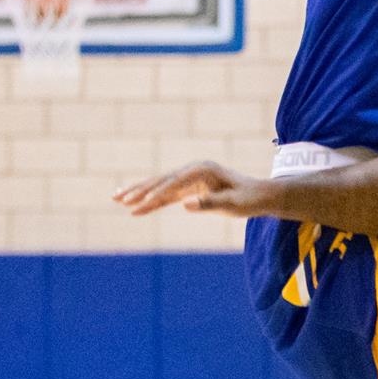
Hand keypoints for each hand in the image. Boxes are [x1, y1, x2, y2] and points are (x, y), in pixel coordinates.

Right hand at [113, 161, 271, 217]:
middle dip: (138, 190)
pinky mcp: (190, 189)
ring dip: (139, 194)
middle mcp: (193, 170)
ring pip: (160, 187)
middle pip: (161, 180)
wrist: (261, 195)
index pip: (173, 182)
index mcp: (202, 170)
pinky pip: (166, 196)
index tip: (139, 204)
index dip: (155, 193)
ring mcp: (190, 179)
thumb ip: (209, 203)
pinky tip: (136, 209)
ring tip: (116, 200)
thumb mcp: (233, 204)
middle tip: (117, 198)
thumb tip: (185, 205)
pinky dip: (151, 202)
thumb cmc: (250, 199)